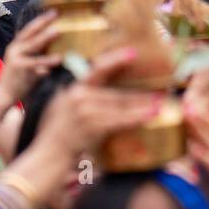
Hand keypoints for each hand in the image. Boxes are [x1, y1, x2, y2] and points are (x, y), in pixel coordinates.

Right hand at [0, 11, 64, 106]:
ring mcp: (17, 60)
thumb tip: (51, 42)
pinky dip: (47, 62)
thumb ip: (34, 52)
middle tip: (56, 14)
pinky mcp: (21, 70)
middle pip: (30, 33)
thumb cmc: (17, 79)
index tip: (52, 12)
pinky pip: (37, 64)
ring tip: (58, 31)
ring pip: (33, 46)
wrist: (2, 96)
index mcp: (15, 47)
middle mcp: (14, 50)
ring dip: (45, 38)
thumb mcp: (23, 61)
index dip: (40, 20)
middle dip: (43, 22)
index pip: (28, 30)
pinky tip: (58, 59)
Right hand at [32, 48, 161, 158]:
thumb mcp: (62, 105)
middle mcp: (79, 96)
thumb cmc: (56, 133)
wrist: (48, 156)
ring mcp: (86, 111)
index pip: (97, 69)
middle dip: (139, 93)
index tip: (133, 52)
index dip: (115, 59)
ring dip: (143, 105)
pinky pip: (120, 121)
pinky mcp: (92, 127)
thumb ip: (78, 94)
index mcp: (74, 88)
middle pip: (116, 93)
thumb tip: (96, 84)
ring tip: (160, 102)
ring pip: (121, 106)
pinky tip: (149, 115)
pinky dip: (136, 118)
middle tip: (160, 89)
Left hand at [184, 103, 208, 208]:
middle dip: (195, 118)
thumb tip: (200, 149)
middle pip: (205, 132)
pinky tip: (194, 147)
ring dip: (199, 129)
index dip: (195, 119)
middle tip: (187, 100)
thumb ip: (206, 157)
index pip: (204, 132)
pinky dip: (202, 155)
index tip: (187, 104)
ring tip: (191, 114)